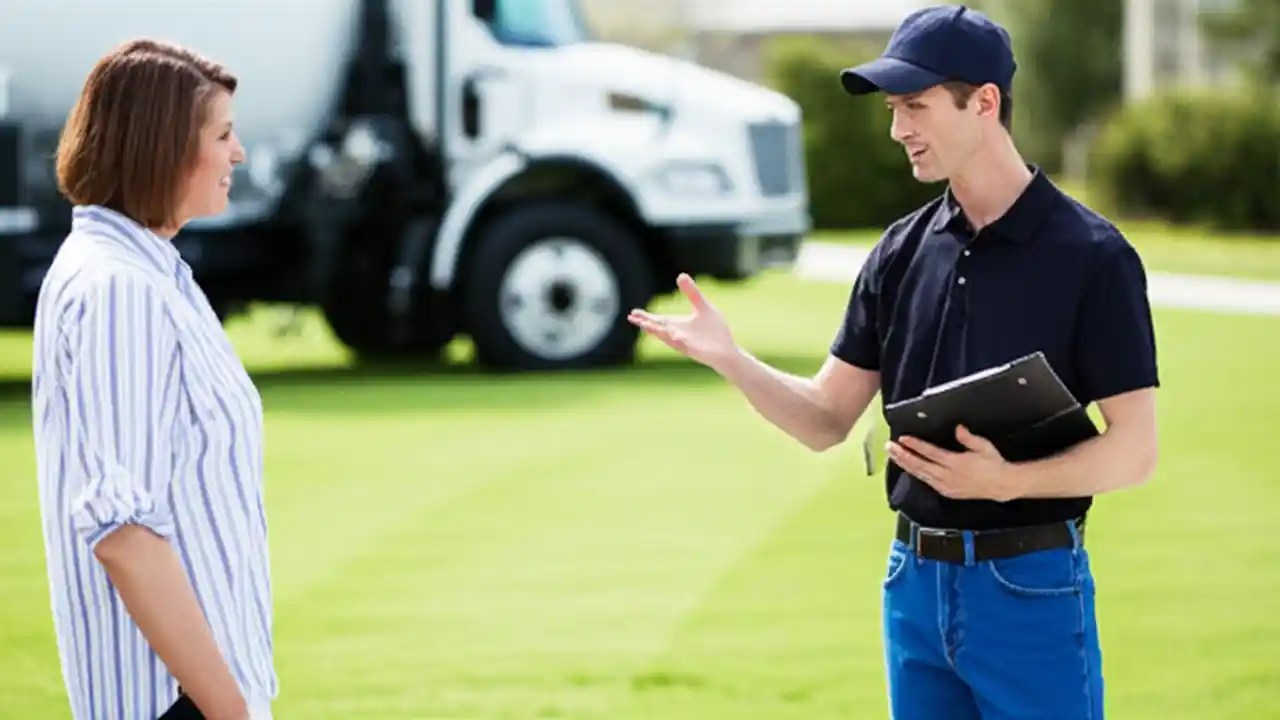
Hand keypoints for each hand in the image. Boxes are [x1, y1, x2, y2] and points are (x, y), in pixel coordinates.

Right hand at [628, 273, 737, 369]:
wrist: (728, 349)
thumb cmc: (715, 330)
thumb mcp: (703, 307)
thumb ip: (692, 293)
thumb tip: (680, 275)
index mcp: (678, 325)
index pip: (658, 321)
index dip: (646, 317)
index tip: (633, 313)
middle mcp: (679, 335)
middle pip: (659, 329)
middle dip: (647, 324)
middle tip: (633, 319)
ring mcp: (686, 344)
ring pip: (669, 338)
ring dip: (658, 332)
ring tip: (646, 326)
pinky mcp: (696, 351)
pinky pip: (685, 345)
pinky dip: (679, 340)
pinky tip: (673, 334)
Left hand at [886, 425, 1024, 501]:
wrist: (1002, 485)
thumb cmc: (993, 464)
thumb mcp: (984, 447)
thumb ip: (969, 438)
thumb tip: (958, 428)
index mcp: (956, 463)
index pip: (930, 453)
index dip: (915, 445)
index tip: (903, 439)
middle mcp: (948, 476)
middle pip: (920, 465)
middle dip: (902, 456)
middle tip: (889, 447)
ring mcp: (946, 486)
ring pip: (920, 475)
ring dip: (905, 465)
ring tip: (893, 455)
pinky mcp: (947, 492)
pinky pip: (927, 482)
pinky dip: (915, 474)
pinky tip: (908, 468)